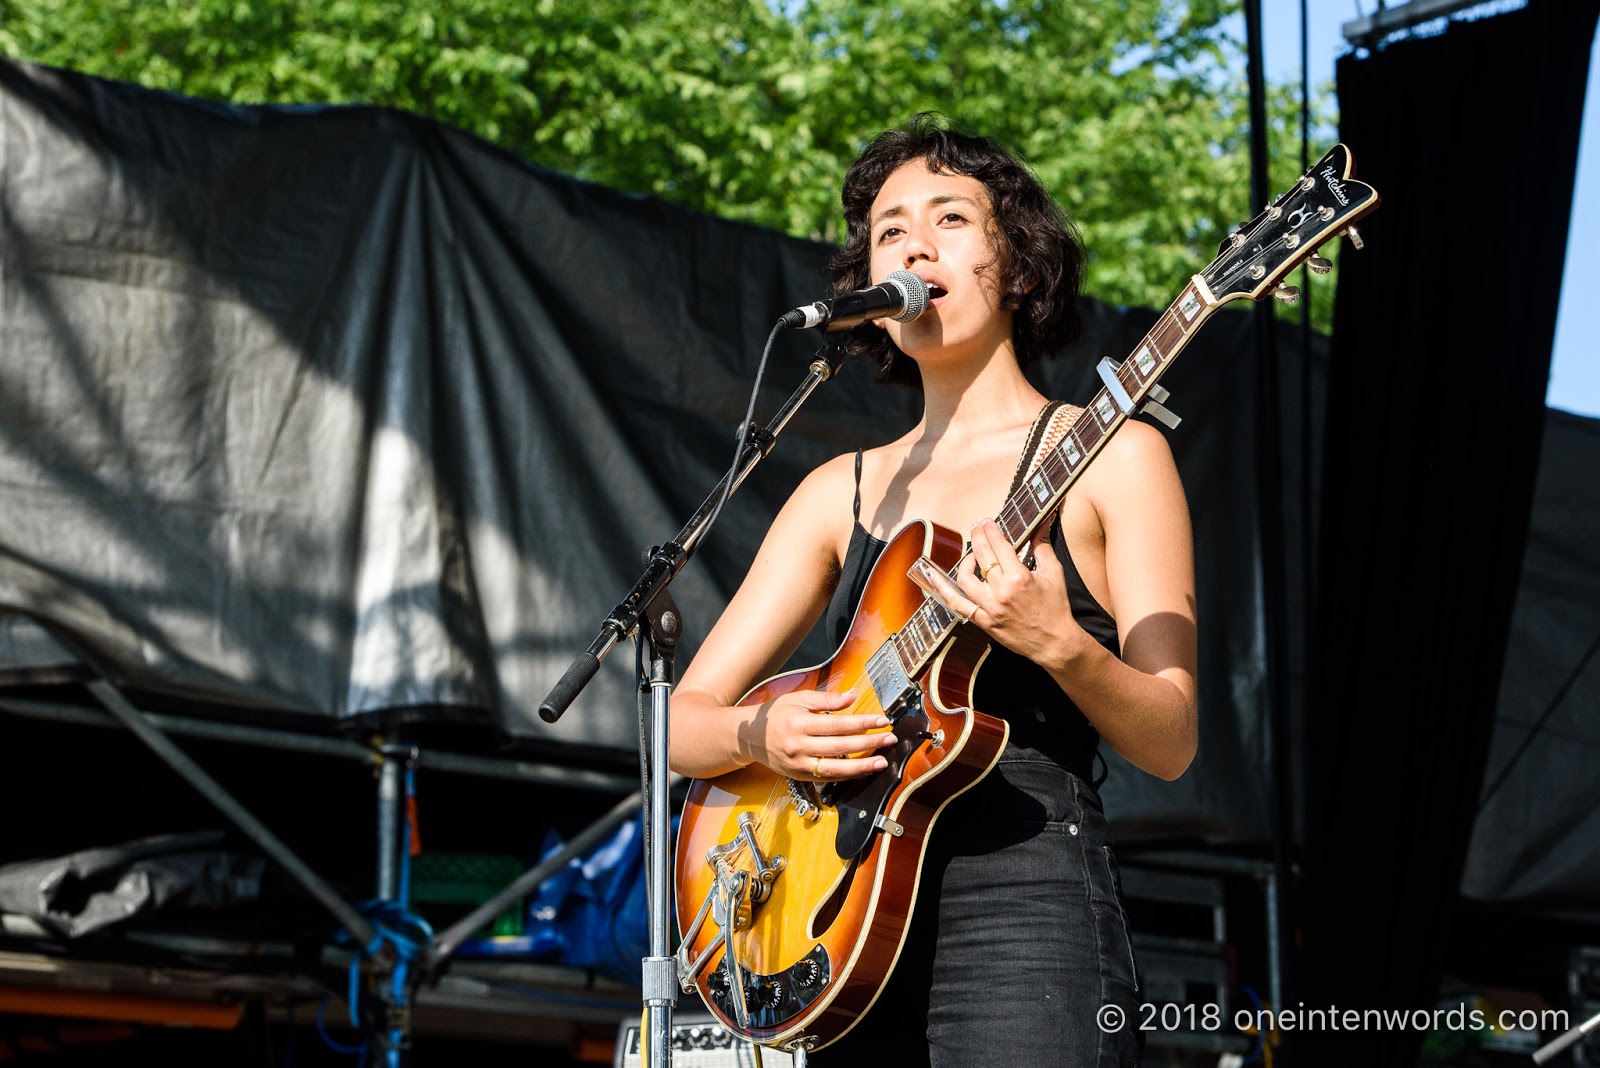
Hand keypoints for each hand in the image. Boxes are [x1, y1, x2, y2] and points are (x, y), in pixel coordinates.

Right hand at [744, 688, 896, 780]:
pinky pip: (826, 778)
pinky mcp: (799, 776)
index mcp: (799, 723)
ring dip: (861, 767)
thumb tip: (852, 696)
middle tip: (889, 738)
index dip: (863, 722)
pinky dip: (846, 776)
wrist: (749, 737)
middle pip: (840, 747)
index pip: (839, 724)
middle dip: (869, 743)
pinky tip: (861, 771)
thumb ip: (828, 700)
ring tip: (881, 762)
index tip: (882, 720)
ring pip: (835, 769)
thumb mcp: (798, 699)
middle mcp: (799, 746)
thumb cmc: (774, 715)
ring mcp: (798, 764)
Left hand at [924, 519, 1091, 668]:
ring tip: (971, 554)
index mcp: (1019, 576)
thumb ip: (1042, 546)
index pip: (998, 545)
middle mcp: (1001, 591)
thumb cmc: (1056, 607)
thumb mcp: (1054, 573)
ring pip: (965, 578)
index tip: (987, 522)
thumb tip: (1041, 524)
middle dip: (977, 537)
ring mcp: (990, 607)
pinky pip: (958, 604)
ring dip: (965, 561)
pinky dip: (944, 591)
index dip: (990, 530)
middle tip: (976, 527)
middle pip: (981, 556)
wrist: (1054, 642)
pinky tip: (934, 579)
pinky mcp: (983, 621)